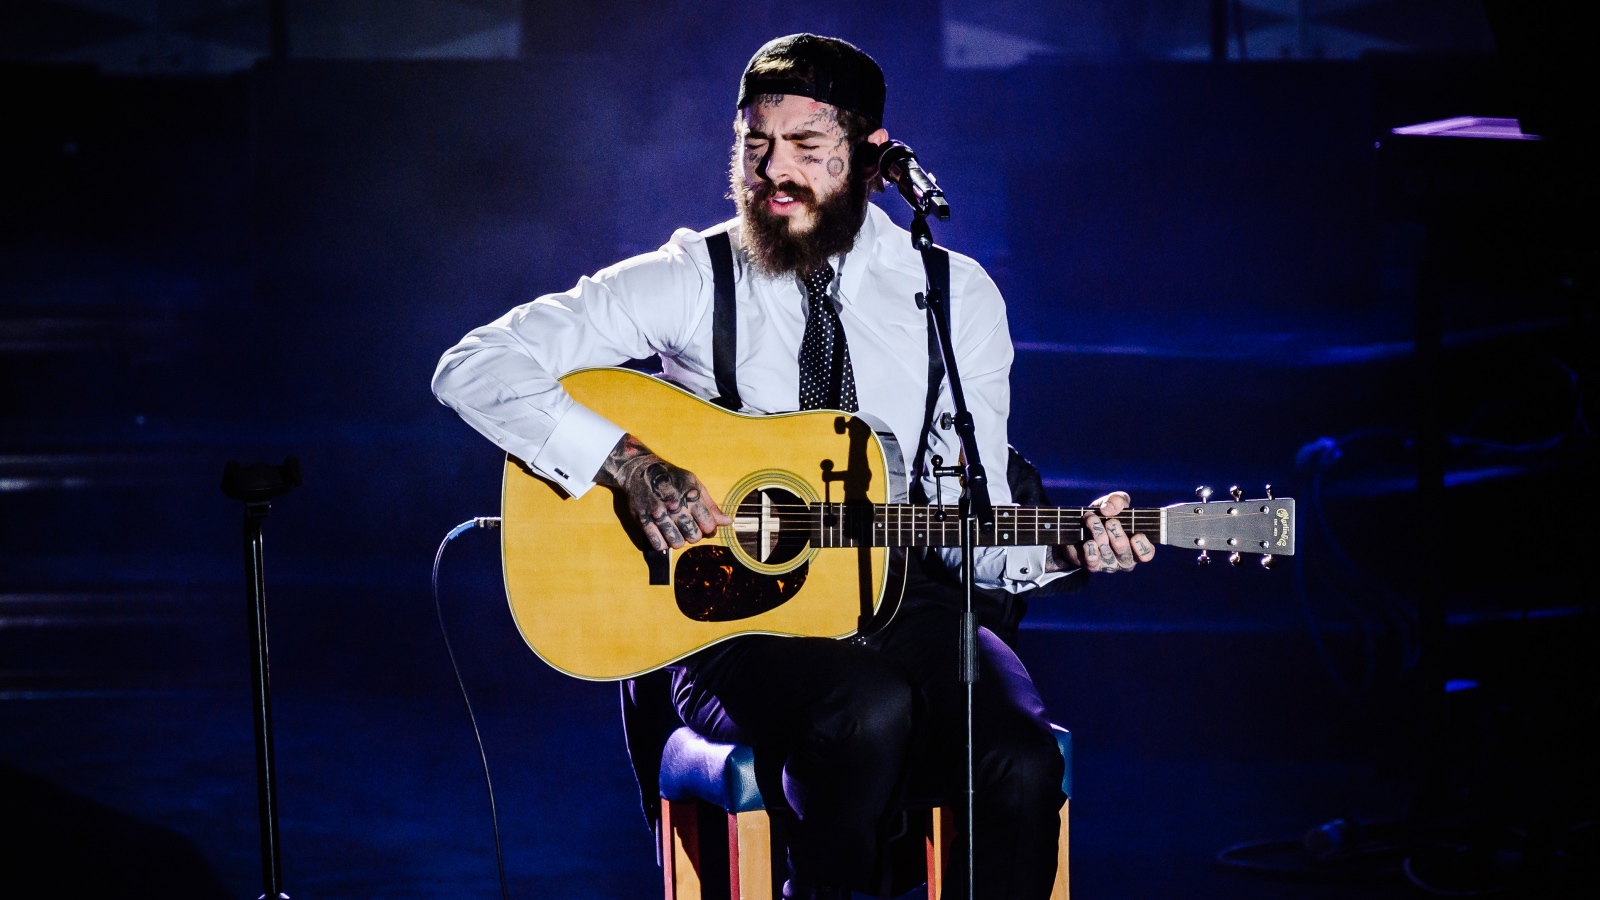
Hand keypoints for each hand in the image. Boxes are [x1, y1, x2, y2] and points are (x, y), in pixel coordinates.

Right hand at [594, 434, 731, 550]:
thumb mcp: (694, 484)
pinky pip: (658, 543)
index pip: (708, 524)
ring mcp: (658, 513)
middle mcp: (675, 505)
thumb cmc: (672, 478)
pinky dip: (663, 543)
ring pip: (676, 543)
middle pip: (693, 536)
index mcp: (691, 495)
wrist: (640, 470)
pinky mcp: (643, 520)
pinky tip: (664, 534)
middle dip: (695, 535)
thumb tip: (728, 522)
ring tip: (677, 531)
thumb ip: (711, 505)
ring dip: (679, 540)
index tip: (705, 526)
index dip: (710, 529)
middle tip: (690, 528)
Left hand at [1047, 491, 1155, 573]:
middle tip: (1109, 521)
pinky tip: (1087, 541)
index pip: (1146, 554)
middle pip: (1123, 549)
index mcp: (1137, 546)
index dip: (1142, 546)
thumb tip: (1108, 510)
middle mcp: (1125, 559)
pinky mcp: (1092, 565)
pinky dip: (1090, 549)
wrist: (1080, 526)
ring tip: (1091, 518)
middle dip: (1116, 532)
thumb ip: (1118, 500)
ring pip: (1106, 552)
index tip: (1136, 534)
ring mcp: (1108, 565)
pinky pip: (1092, 561)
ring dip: (1098, 533)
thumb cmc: (1105, 515)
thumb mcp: (1114, 502)